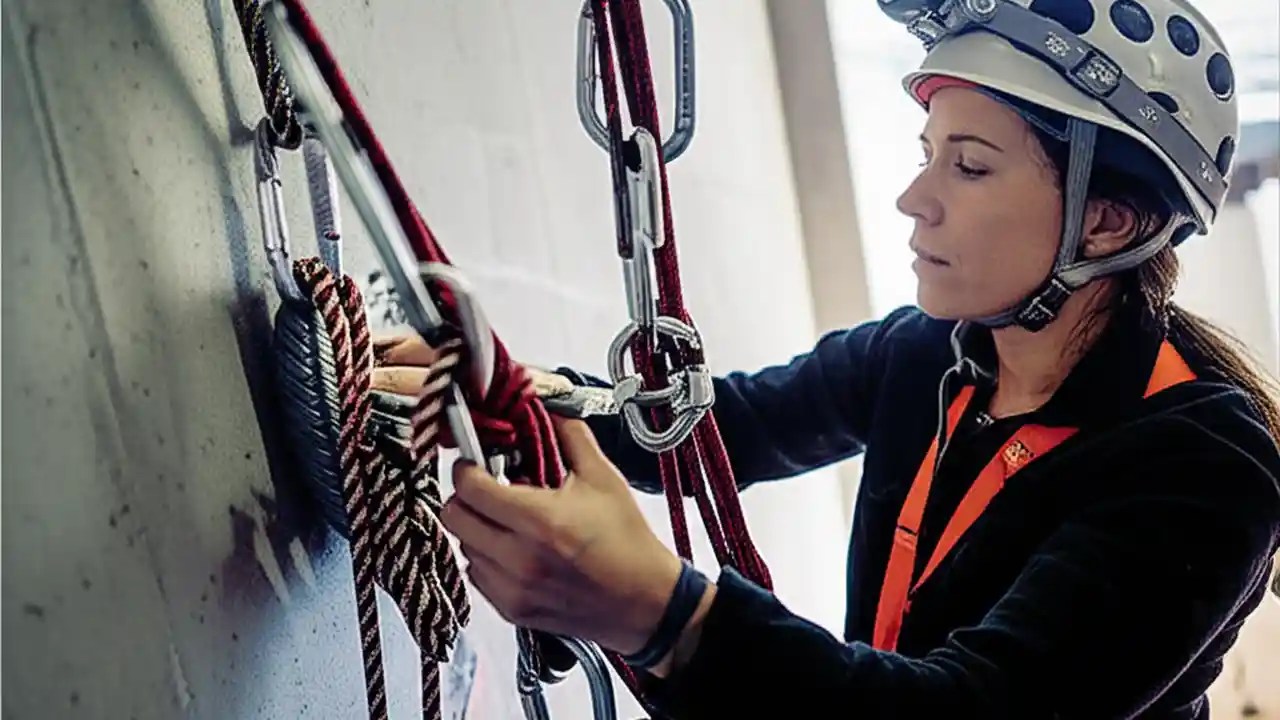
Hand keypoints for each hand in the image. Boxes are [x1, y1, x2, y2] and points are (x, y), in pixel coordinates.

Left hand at [440, 415, 685, 656]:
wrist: (643, 600)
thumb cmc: (626, 539)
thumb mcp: (603, 478)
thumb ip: (570, 435)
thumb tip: (545, 408)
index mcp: (540, 520)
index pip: (469, 487)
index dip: (467, 468)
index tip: (477, 462)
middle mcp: (519, 558)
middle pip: (455, 517)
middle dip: (467, 496)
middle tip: (488, 488)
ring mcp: (513, 589)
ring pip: (463, 547)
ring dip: (477, 528)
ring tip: (507, 521)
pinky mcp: (513, 610)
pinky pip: (477, 576)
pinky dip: (486, 559)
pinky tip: (514, 550)